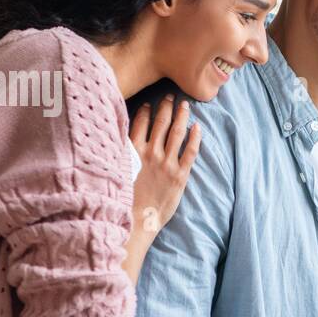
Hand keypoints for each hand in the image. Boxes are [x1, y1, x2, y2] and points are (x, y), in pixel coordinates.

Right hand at [129, 92, 200, 238]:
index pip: (139, 124)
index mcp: (133, 152)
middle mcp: (150, 154)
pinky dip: (195, 138)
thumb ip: (123, 155)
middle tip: (171, 96)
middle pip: (160, 124)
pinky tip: (198, 127)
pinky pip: (190, 152)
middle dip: (166, 107)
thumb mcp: (119, 171)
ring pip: (176, 133)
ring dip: (181, 116)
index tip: (150, 103)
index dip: (145, 111)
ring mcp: (166, 164)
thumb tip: (121, 143)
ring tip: (185, 105)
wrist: (138, 220)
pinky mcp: (180, 175)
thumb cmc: (126, 199)